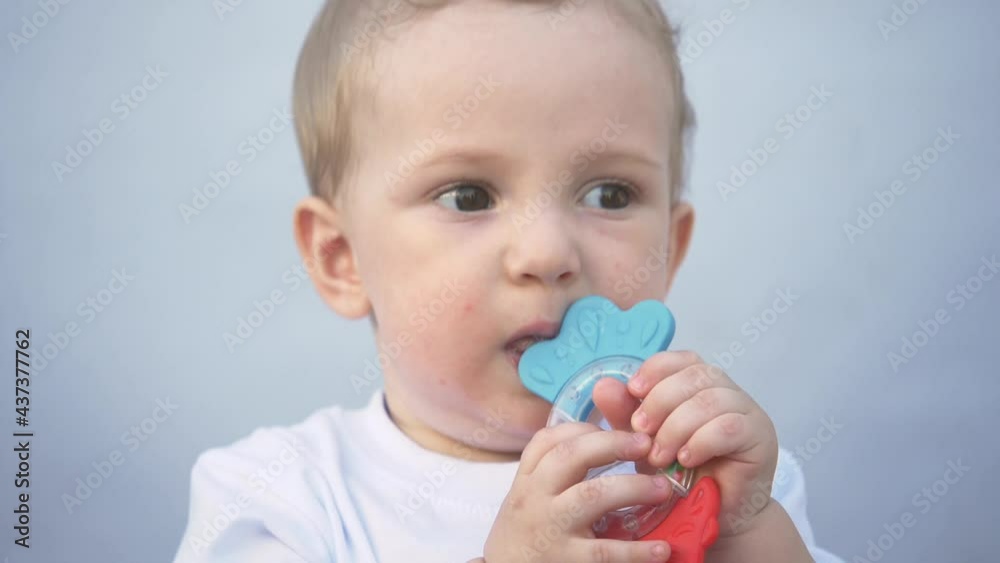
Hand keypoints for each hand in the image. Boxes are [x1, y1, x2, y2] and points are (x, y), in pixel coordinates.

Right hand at [481, 422, 673, 561]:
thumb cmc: (522, 537)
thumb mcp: (526, 500)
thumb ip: (552, 474)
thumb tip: (602, 445)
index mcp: (527, 481)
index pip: (549, 440)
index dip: (584, 428)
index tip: (614, 430)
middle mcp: (535, 498)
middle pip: (570, 456)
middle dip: (612, 444)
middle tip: (646, 444)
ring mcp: (551, 529)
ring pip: (592, 495)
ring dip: (633, 487)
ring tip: (662, 489)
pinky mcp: (566, 561)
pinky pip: (606, 552)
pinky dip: (637, 551)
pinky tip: (661, 548)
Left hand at [593, 351, 778, 536]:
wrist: (714, 518)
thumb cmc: (681, 477)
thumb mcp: (645, 443)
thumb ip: (625, 414)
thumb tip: (603, 385)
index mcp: (701, 385)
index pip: (681, 359)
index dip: (656, 369)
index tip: (633, 391)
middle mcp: (727, 392)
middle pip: (695, 375)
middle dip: (660, 401)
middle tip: (640, 432)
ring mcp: (748, 412)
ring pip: (710, 400)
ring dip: (677, 427)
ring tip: (660, 456)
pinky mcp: (761, 438)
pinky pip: (730, 427)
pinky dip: (701, 441)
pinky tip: (685, 460)